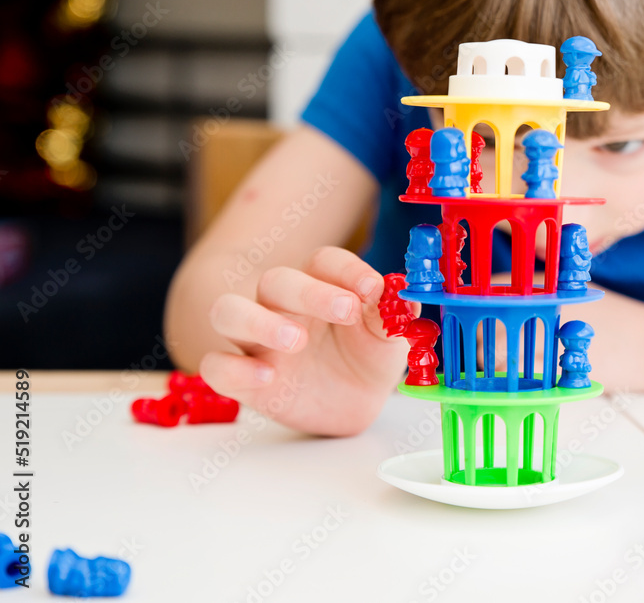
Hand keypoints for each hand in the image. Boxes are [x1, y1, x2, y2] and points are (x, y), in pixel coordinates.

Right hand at [199, 247, 416, 435]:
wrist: (352, 404)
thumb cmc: (366, 357)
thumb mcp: (387, 338)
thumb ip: (390, 316)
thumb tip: (403, 297)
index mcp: (321, 286)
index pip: (324, 262)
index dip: (347, 270)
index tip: (374, 287)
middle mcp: (282, 306)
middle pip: (277, 281)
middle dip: (310, 293)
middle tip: (346, 310)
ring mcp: (256, 340)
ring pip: (229, 312)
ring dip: (257, 320)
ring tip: (295, 340)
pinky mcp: (241, 378)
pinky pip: (216, 366)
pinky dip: (234, 369)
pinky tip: (267, 376)